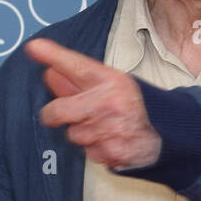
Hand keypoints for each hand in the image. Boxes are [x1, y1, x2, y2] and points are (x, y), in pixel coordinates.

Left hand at [24, 37, 161, 170]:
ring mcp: (109, 129)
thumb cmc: (132, 106)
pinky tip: (111, 141)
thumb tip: (48, 73)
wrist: (166, 134)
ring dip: (83, 134)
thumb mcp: (112, 84)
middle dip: (54, 115)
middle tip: (62, 114)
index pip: (75, 66)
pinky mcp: (111, 152)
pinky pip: (88, 152)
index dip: (53, 56)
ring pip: (73, 135)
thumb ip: (78, 81)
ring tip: (103, 128)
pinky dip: (97, 149)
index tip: (34, 48)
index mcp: (109, 80)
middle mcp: (108, 103)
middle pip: (57, 111)